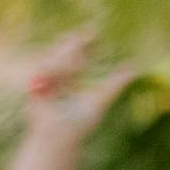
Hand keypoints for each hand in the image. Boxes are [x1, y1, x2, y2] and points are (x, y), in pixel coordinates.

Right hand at [12, 28, 131, 154]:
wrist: (62, 138)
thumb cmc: (79, 125)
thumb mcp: (100, 100)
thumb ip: (114, 84)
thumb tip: (135, 67)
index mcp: (70, 80)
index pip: (78, 57)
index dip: (86, 45)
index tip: (95, 32)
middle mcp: (56, 79)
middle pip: (64, 53)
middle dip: (74, 42)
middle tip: (89, 31)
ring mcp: (45, 83)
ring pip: (55, 58)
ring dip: (68, 51)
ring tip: (81, 42)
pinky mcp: (35, 88)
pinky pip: (45, 70)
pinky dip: (56, 67)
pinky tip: (70, 65)